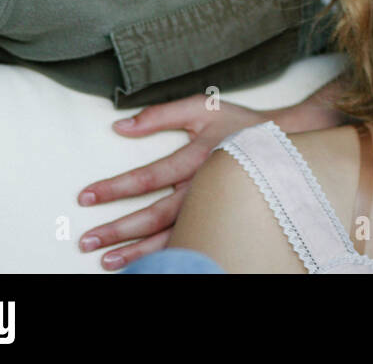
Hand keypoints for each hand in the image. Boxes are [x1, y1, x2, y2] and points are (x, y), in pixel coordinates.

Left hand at [76, 96, 268, 270]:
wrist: (285, 143)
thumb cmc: (239, 124)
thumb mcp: (202, 108)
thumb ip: (160, 114)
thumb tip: (120, 126)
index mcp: (195, 159)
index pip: (147, 177)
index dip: (115, 188)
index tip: (86, 196)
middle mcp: (202, 188)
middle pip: (154, 216)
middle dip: (118, 230)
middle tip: (87, 241)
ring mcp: (212, 208)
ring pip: (172, 237)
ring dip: (138, 252)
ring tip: (109, 262)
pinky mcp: (218, 218)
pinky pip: (190, 241)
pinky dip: (167, 256)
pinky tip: (145, 265)